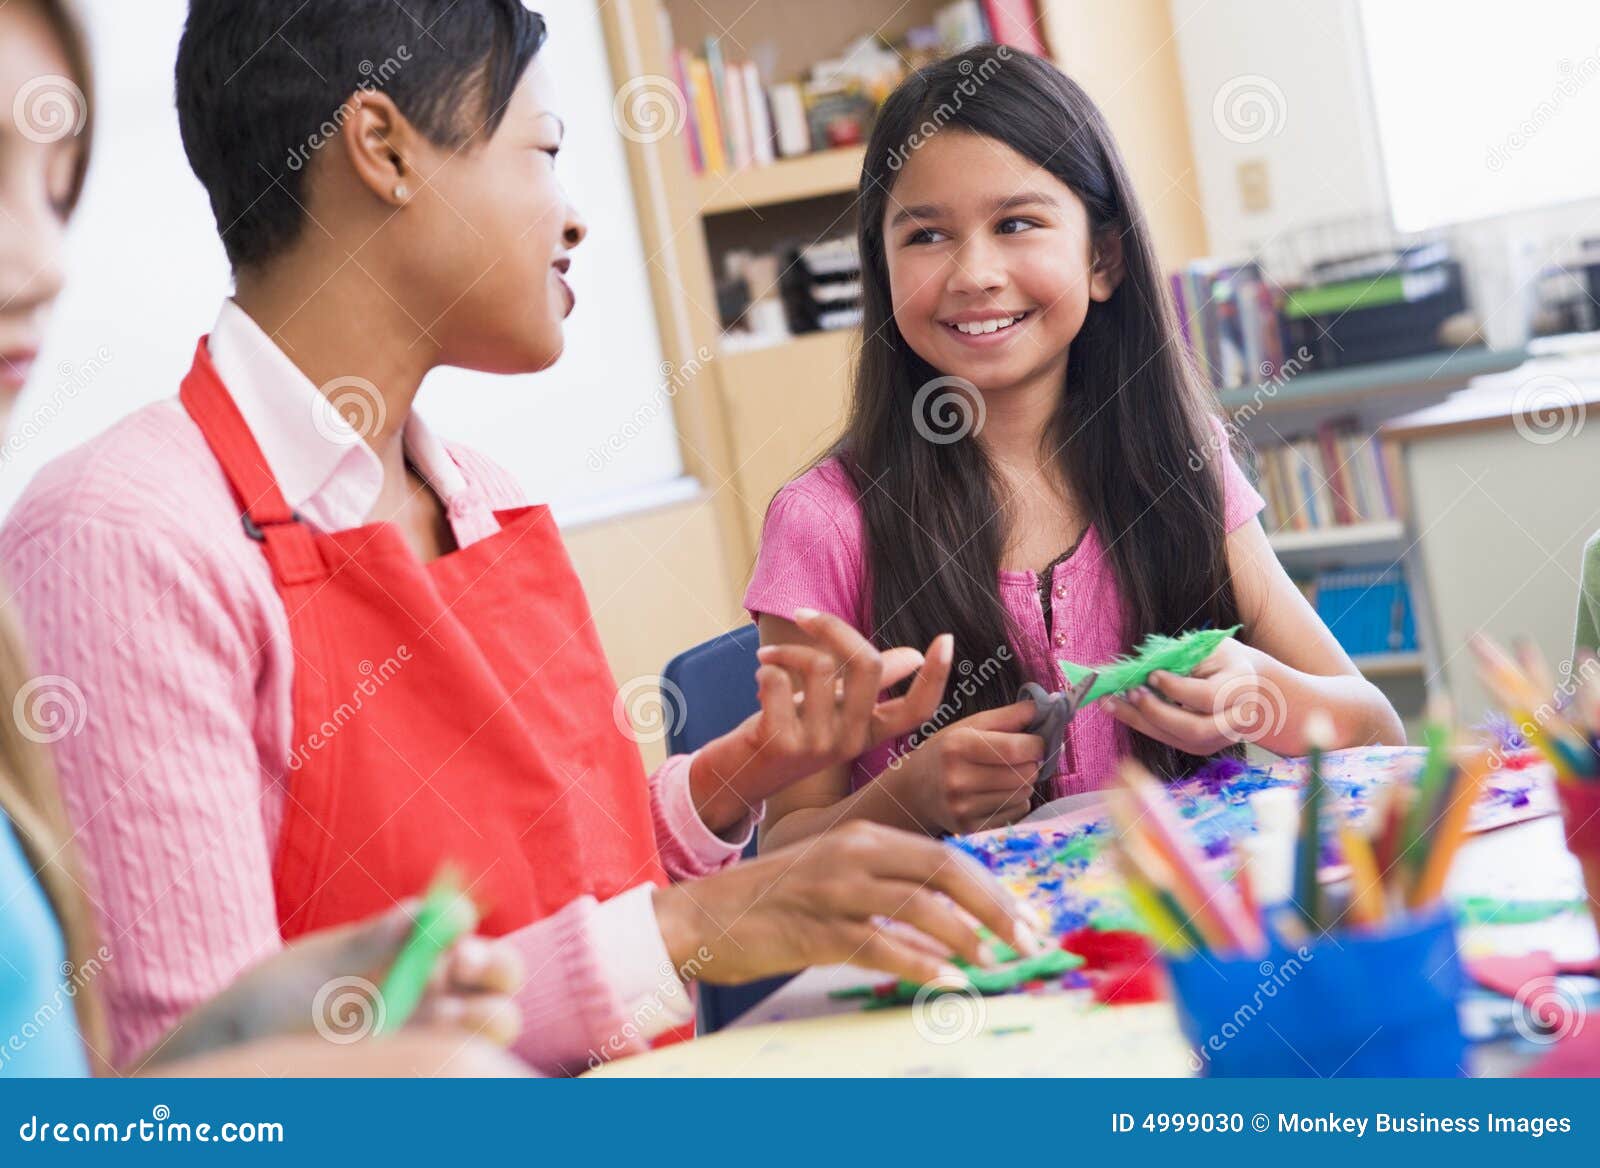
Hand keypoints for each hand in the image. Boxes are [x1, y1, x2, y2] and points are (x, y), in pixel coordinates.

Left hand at [142, 901, 523, 1067]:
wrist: (234, 1053)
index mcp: (416, 954)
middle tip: (460, 969)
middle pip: (498, 985)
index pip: (472, 943)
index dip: (477, 941)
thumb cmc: (276, 996)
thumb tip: (421, 907)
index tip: (455, 943)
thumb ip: (371, 942)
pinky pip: (449, 1066)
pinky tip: (412, 1050)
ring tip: (438, 1016)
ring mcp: (424, 1038)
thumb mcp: (318, 966)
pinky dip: (445, 1057)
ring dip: (478, 1018)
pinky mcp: (407, 1070)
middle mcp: (434, 994)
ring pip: (489, 1030)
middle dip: (495, 971)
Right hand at [652, 821, 1042, 986]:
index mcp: (865, 836)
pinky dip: (918, 963)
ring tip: (993, 962)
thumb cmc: (776, 900)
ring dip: (966, 937)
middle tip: (1029, 940)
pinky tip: (947, 979)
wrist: (704, 914)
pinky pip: (879, 944)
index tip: (1027, 918)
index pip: (946, 855)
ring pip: (918, 905)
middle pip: (944, 871)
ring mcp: (834, 891)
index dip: (994, 889)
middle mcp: (854, 854)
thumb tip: (957, 926)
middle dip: (995, 908)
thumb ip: (890, 888)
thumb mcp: (837, 876)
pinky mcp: (815, 929)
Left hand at [690, 610, 954, 827]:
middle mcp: (852, 741)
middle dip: (832, 626)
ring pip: (819, 665)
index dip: (936, 676)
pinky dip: (765, 669)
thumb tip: (914, 657)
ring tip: (768, 659)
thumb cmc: (788, 732)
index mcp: (870, 731)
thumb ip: (869, 684)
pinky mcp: (782, 744)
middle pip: (867, 664)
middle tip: (802, 615)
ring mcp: (818, 745)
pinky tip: (759, 682)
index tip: (945, 639)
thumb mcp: (833, 708)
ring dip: (785, 651)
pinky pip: (778, 680)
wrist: (738, 776)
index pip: (918, 709)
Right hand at [885, 700, 1044, 834]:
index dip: (1037, 743)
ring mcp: (963, 807)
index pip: (1018, 748)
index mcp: (958, 747)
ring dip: (1024, 783)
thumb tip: (1048, 706)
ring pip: (1024, 794)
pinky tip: (997, 794)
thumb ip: (1009, 715)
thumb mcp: (970, 725)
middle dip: (1031, 764)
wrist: (915, 789)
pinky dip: (1016, 802)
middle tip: (1020, 758)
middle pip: (1026, 774)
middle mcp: (958, 779)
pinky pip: (1016, 813)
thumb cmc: (947, 751)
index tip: (1035, 741)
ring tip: (1005, 775)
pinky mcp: (971, 828)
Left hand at [1104, 638, 1283, 754]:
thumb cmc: (1224, 660)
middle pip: (1194, 728)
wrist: (1250, 686)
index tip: (1152, 674)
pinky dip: (1143, 724)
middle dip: (1156, 711)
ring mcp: (1221, 739)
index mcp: (1241, 687)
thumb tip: (1140, 668)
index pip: (1208, 696)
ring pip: (1177, 739)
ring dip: (1139, 721)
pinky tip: (1122, 709)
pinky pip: (1169, 740)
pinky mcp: (1204, 748)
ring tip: (1112, 702)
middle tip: (1130, 692)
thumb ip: (1180, 658)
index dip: (1177, 688)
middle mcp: (1236, 720)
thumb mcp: (1208, 648)